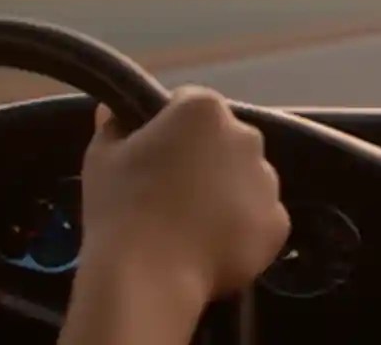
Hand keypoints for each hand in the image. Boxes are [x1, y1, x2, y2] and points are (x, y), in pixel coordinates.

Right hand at [79, 86, 289, 298]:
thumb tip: (113, 111)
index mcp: (204, 109)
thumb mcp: (102, 157)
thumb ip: (114, 125)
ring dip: (227, 190)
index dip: (168, 127)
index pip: (188, 104)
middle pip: (224, 139)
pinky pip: (260, 216)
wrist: (148, 276)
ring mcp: (268, 181)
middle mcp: (246, 136)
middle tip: (172, 190)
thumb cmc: (121, 207)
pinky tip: (213, 244)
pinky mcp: (278, 223)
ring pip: (247, 177)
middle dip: (204, 156)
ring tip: (192, 223)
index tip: (153, 154)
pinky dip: (243, 226)